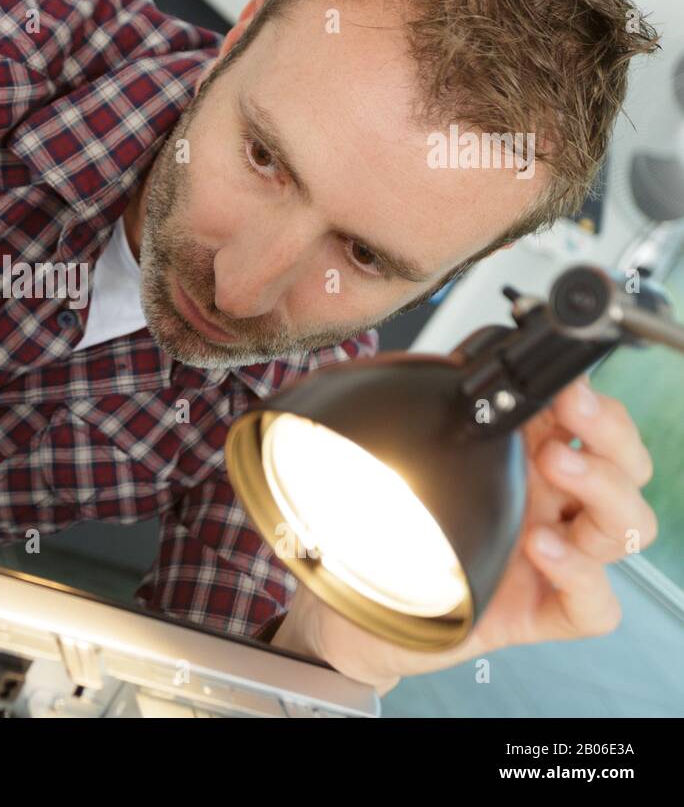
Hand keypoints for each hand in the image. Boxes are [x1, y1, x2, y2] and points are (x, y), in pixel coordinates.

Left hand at [275, 375, 656, 691]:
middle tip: (571, 416)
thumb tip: (446, 366)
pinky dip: (581, 575)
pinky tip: (540, 549)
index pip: (592, 428)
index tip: (566, 387)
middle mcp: (545, 507)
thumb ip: (432, 415)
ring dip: (604, 490)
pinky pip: (596, 606)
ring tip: (555, 468)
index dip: (593, 405)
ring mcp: (548, 561)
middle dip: (611, 435)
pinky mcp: (537, 613)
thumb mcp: (404, 457)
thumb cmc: (383, 528)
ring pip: (626, 528)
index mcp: (522, 463)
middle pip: (626, 469)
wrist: (353, 610)